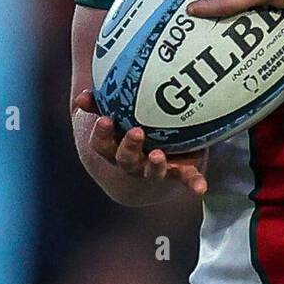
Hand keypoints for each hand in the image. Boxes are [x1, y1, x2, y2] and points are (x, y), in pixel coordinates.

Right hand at [72, 90, 208, 195]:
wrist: (157, 160)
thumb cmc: (130, 129)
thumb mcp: (116, 115)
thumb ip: (100, 103)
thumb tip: (82, 95)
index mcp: (115, 150)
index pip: (103, 144)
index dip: (102, 134)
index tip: (105, 119)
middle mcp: (133, 163)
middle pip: (126, 159)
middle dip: (129, 147)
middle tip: (136, 132)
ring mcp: (155, 170)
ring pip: (152, 171)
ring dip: (155, 165)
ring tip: (158, 155)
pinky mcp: (178, 172)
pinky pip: (186, 178)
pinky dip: (194, 183)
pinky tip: (201, 187)